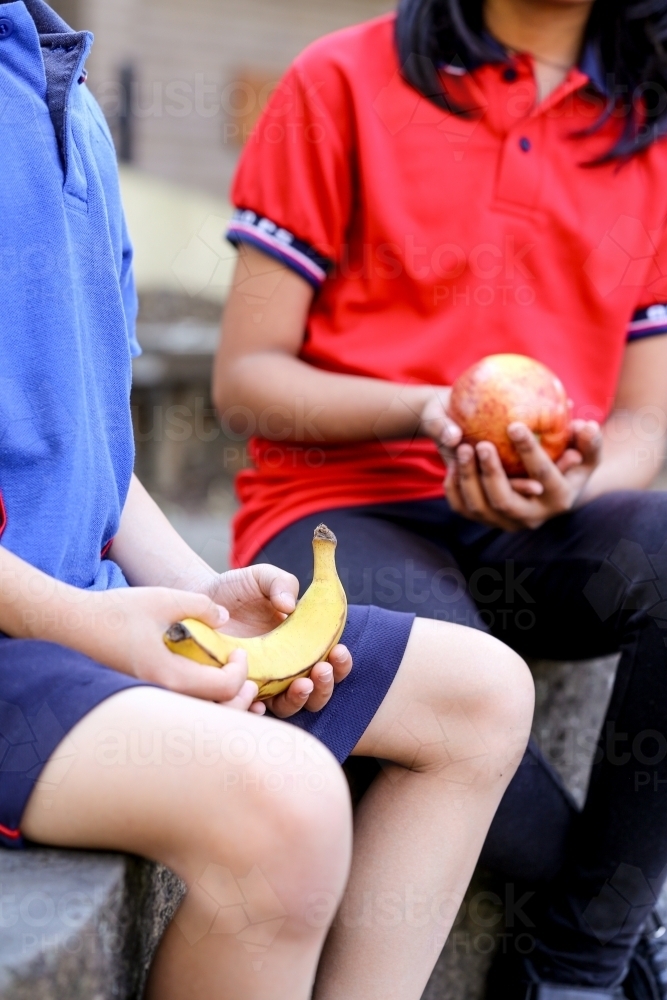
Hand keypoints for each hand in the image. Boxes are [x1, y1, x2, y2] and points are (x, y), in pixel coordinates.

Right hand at [72, 587, 259, 709]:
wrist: (69, 625)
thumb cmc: (113, 610)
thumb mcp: (162, 598)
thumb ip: (200, 606)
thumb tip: (226, 619)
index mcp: (168, 676)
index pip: (222, 688)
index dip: (240, 671)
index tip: (239, 651)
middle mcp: (161, 698)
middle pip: (214, 716)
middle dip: (238, 698)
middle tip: (247, 678)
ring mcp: (150, 703)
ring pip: (197, 719)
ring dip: (220, 706)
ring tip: (231, 686)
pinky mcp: (142, 701)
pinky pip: (180, 713)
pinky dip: (200, 705)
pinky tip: (203, 686)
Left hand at [207, 565, 352, 717]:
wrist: (200, 598)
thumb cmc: (237, 589)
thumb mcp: (263, 577)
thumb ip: (281, 583)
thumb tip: (290, 606)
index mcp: (302, 645)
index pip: (330, 662)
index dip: (340, 663)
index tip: (338, 651)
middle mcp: (286, 670)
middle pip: (316, 692)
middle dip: (325, 685)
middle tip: (321, 669)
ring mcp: (263, 682)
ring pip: (288, 706)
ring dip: (300, 700)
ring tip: (301, 684)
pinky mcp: (237, 689)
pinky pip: (250, 709)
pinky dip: (259, 711)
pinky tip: (260, 702)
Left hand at [445, 420, 602, 529]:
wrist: (554, 492)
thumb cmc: (572, 463)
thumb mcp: (587, 454)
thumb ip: (590, 441)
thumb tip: (585, 426)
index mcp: (559, 499)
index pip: (542, 476)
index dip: (529, 451)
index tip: (514, 424)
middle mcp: (531, 517)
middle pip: (504, 500)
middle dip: (490, 472)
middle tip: (481, 443)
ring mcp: (506, 522)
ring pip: (479, 507)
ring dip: (468, 477)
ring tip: (463, 447)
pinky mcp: (486, 520)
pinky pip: (462, 508)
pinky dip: (454, 487)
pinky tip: (452, 463)